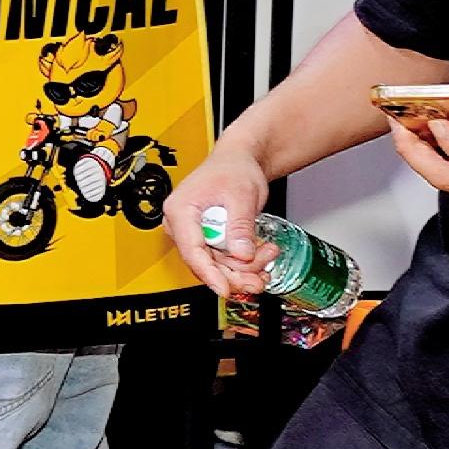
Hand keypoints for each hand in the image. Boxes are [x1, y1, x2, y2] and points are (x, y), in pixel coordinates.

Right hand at [167, 145, 271, 298]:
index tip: (225, 289)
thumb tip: (242, 253)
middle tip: (261, 276)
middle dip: (236, 272)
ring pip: (216, 264)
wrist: (238, 160)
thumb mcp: (241, 195)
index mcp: (180, 210)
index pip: (191, 250)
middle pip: (204, 263)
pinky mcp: (205, 238)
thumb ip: (240, 226)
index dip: (209, 273)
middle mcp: (181, 224)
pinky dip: (243, 261)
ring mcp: (193, 232)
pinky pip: (222, 259)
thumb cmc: (232, 167)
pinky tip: (260, 256)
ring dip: (244, 266)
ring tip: (268, 253)